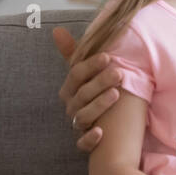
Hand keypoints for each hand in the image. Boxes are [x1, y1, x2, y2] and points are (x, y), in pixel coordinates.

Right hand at [52, 27, 122, 153]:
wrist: (103, 129)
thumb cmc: (94, 95)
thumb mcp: (85, 75)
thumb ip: (73, 54)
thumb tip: (56, 29)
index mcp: (71, 90)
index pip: (76, 75)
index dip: (91, 65)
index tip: (108, 56)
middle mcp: (72, 107)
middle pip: (82, 94)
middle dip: (100, 82)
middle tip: (119, 73)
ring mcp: (78, 126)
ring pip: (83, 116)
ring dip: (99, 105)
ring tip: (116, 94)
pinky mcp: (85, 144)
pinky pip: (83, 145)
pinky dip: (90, 139)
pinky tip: (101, 132)